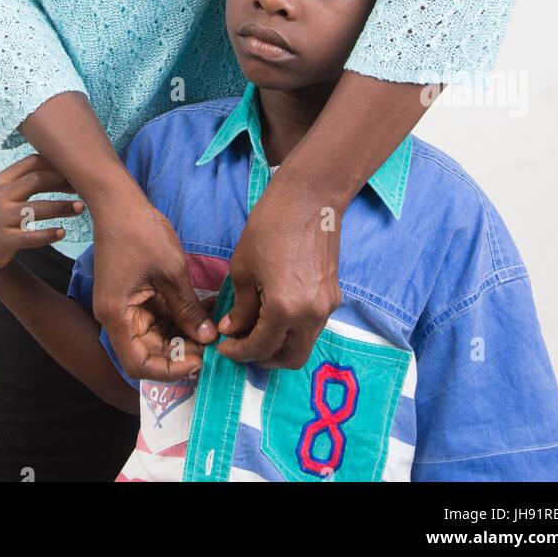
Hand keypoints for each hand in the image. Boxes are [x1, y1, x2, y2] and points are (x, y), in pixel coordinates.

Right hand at [0, 152, 84, 277]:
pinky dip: (48, 234)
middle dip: (63, 182)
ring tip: (81, 208)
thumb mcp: (2, 193)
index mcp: (0, 180)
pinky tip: (62, 233)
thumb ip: (24, 179)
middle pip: (36, 180)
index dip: (56, 164)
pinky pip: (29, 237)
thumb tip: (63, 164)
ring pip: (36, 208)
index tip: (76, 170)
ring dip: (62, 207)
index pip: (32, 162)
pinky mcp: (2, 240)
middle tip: (84, 188)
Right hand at [90, 189, 217, 381]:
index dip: (168, 371)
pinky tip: (205, 310)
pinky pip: (158, 315)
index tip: (197, 362)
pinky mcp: (135, 294)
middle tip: (212, 347)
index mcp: (117, 316)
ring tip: (214, 328)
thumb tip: (208, 338)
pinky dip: (179, 316)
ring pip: (156, 334)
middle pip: (148, 352)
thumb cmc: (141, 233)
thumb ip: (188, 309)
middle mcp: (117, 317)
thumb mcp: (171, 272)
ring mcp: (126, 305)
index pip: (138, 364)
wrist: (120, 201)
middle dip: (180, 352)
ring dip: (183, 334)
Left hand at [216, 170, 342, 368]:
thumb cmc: (269, 226)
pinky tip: (275, 311)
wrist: (309, 197)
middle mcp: (311, 315)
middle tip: (242, 346)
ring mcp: (327, 306)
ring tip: (256, 327)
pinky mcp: (333, 295)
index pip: (261, 348)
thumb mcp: (243, 267)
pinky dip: (293, 327)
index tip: (224, 346)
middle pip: (291, 359)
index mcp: (285, 309)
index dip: (239, 352)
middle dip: (264, 358)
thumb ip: (240, 306)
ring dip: (281, 344)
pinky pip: (312, 325)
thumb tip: (233, 329)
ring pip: (304, 343)